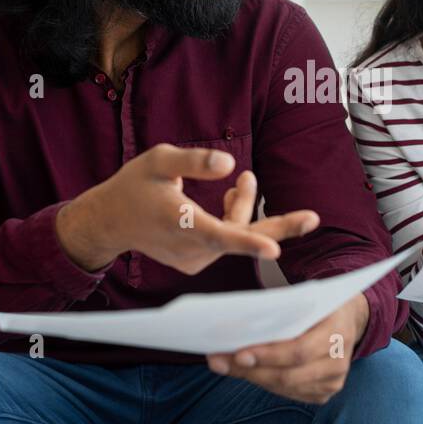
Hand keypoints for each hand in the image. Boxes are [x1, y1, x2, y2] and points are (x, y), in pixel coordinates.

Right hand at [55, 143, 319, 273]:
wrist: (109, 222)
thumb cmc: (135, 185)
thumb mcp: (160, 160)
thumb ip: (194, 161)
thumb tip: (230, 164)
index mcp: (183, 224)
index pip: (222, 235)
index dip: (250, 241)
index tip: (274, 249)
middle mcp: (191, 249)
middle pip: (242, 235)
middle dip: (277, 224)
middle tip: (313, 218)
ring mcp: (194, 261)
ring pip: (234, 235)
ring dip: (243, 208)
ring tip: (241, 180)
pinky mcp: (195, 264)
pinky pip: (225, 242)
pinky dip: (232, 221)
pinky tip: (225, 199)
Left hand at [205, 293, 370, 403]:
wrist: (347, 318)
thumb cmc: (320, 305)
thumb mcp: (306, 299)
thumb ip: (279, 313)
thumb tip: (237, 326)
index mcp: (338, 332)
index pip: (299, 351)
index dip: (268, 355)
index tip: (239, 352)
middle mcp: (339, 361)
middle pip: (289, 374)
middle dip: (251, 369)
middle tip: (220, 360)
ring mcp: (333, 381)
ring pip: (285, 386)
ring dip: (253, 377)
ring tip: (226, 365)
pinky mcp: (325, 392)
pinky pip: (290, 393)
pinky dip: (266, 383)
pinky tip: (248, 372)